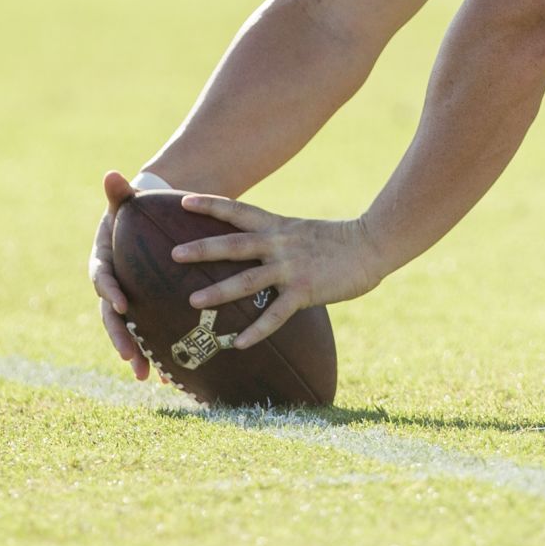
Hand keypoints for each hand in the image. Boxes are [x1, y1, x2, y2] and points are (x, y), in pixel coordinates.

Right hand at [89, 170, 150, 380]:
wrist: (149, 226)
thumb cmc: (138, 212)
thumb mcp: (129, 202)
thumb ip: (119, 193)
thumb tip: (112, 173)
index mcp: (104, 263)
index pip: (102, 279)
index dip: (109, 291)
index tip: (121, 302)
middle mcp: (112, 288)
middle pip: (112, 316)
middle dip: (120, 338)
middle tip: (130, 356)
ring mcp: (128, 303)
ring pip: (129, 332)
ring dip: (137, 355)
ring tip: (148, 376)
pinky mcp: (145, 313)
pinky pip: (150, 335)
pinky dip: (159, 355)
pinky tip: (171, 377)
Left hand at [173, 193, 384, 348]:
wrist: (371, 245)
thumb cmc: (337, 241)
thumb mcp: (301, 231)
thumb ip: (277, 238)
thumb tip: (256, 249)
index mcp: (277, 226)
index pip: (237, 210)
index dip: (210, 205)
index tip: (182, 202)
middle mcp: (279, 244)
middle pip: (233, 245)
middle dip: (202, 249)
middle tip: (172, 253)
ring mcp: (291, 268)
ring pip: (247, 280)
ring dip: (218, 292)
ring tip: (192, 302)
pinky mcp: (305, 291)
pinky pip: (276, 314)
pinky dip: (257, 330)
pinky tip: (239, 344)